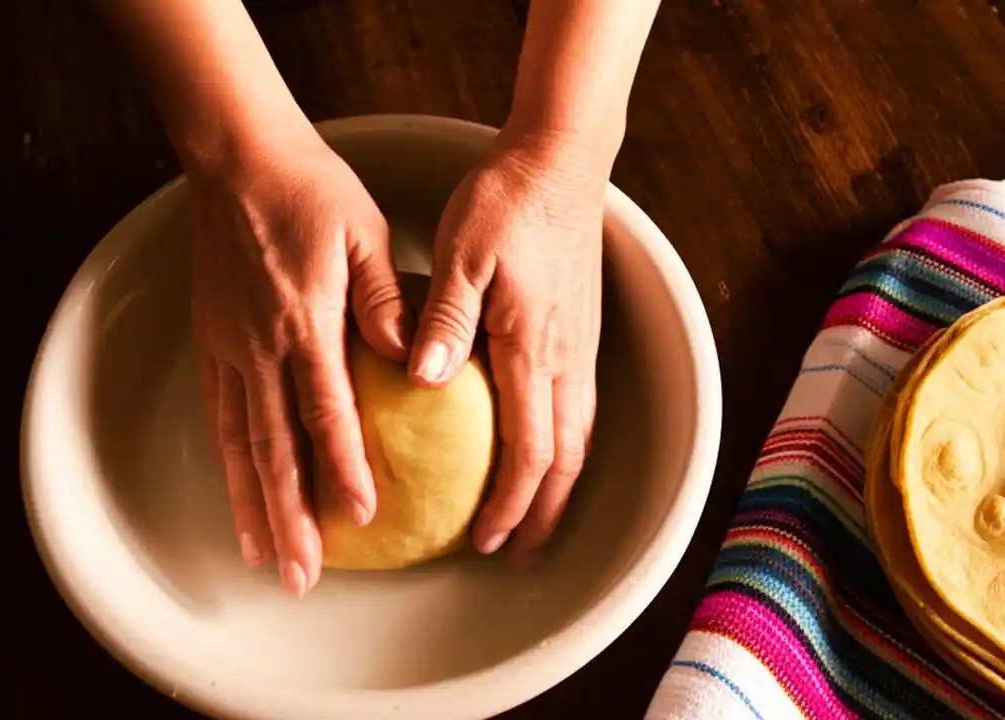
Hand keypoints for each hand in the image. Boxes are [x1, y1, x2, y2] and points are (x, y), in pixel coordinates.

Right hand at [190, 133, 407, 596]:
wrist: (241, 160)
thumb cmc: (313, 193)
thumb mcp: (364, 235)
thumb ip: (386, 299)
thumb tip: (410, 358)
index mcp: (306, 321)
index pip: (326, 411)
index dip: (341, 467)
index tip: (360, 517)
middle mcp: (261, 345)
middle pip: (274, 447)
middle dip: (289, 516)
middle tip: (302, 574)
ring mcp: (231, 347)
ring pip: (240, 443)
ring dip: (252, 505)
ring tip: (266, 558)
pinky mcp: (215, 341)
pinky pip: (221, 416)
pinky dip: (229, 464)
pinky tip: (239, 495)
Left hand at [410, 130, 604, 567]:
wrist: (561, 160)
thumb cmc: (506, 202)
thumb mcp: (461, 253)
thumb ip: (443, 317)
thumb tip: (421, 380)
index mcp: (532, 345)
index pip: (531, 449)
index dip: (512, 503)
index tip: (486, 538)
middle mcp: (566, 357)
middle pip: (566, 458)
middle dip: (545, 514)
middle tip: (519, 553)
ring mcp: (580, 345)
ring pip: (579, 436)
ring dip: (559, 485)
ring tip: (537, 517)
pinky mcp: (582, 330)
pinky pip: (580, 407)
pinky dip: (564, 446)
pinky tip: (544, 448)